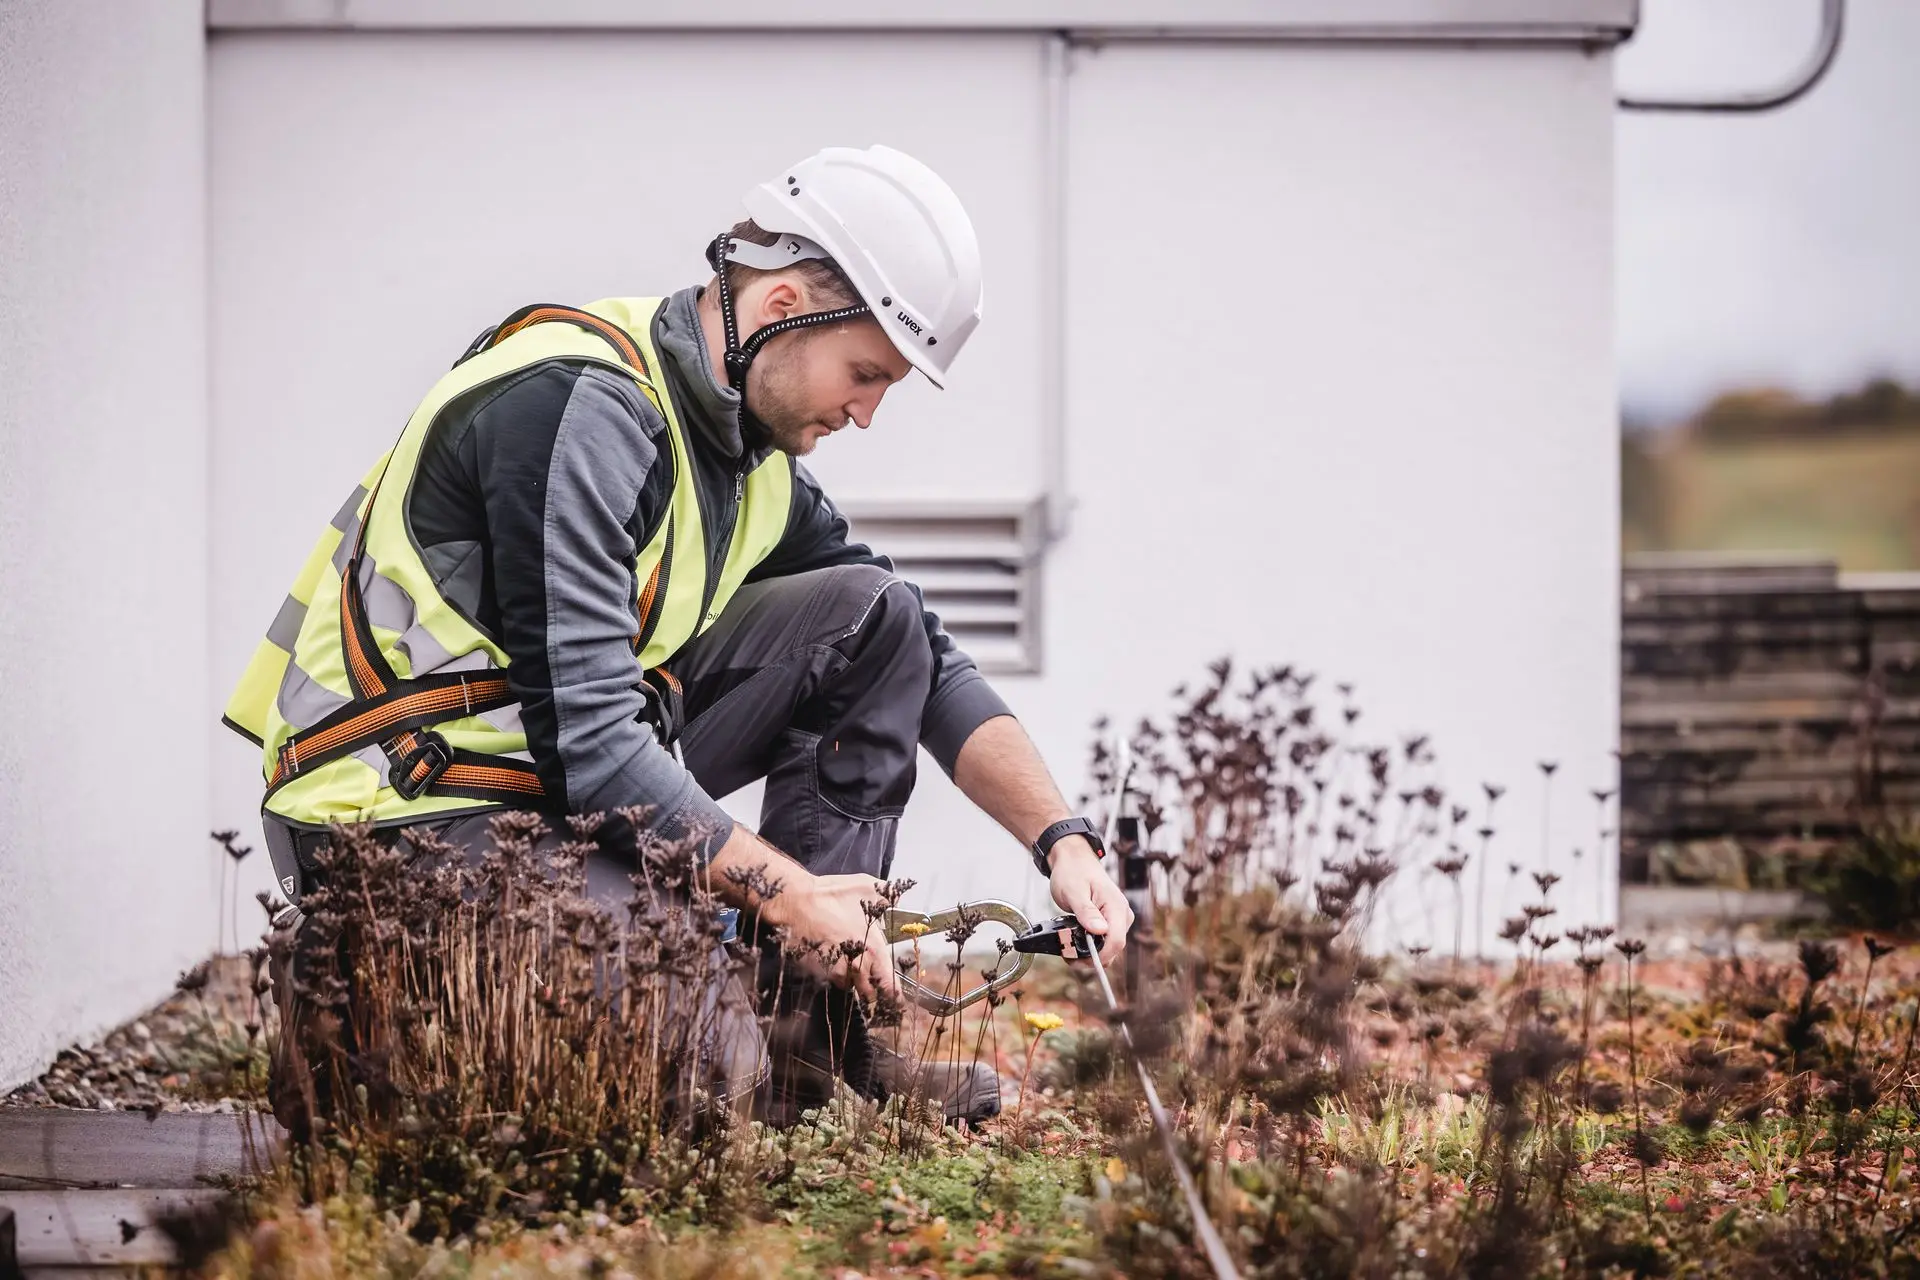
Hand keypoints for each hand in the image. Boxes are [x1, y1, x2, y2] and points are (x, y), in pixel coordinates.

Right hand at [759, 870, 898, 1002]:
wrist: (795, 901)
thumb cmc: (831, 894)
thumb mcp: (867, 886)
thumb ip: (887, 895)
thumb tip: (896, 897)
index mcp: (872, 948)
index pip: (888, 982)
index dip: (893, 993)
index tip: (896, 1001)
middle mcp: (855, 964)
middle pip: (868, 991)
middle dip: (870, 988)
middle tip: (869, 977)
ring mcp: (833, 970)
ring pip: (848, 985)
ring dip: (850, 979)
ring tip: (847, 961)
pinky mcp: (816, 971)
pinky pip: (830, 978)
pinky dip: (833, 973)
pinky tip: (830, 956)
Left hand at [1047, 836, 1133, 964]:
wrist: (1073, 860)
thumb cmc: (1073, 871)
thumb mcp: (1074, 891)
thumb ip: (1086, 912)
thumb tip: (1100, 930)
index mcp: (1116, 907)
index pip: (1116, 942)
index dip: (1099, 956)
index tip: (1078, 960)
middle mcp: (1122, 914)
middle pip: (1113, 949)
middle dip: (1091, 957)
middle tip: (1066, 954)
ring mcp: (1118, 919)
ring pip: (1108, 947)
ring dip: (1089, 953)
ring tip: (1067, 949)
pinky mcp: (1111, 921)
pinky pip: (1104, 941)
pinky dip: (1089, 945)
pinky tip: (1074, 941)